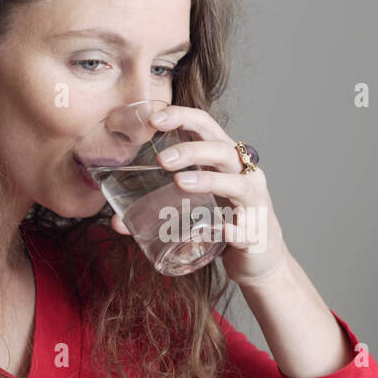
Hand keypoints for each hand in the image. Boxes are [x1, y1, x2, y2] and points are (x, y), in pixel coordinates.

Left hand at [108, 105, 289, 286]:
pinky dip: (235, 228)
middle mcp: (244, 175)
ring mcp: (254, 203)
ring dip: (208, 180)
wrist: (261, 261)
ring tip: (179, 183)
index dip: (182, 117)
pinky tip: (223, 229)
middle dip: (191, 149)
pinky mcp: (257, 233)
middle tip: (160, 160)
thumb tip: (115, 220)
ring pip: (237, 183)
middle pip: (221, 149)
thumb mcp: (193, 210)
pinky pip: (247, 228)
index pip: (205, 127)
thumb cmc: (224, 225)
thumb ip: (158, 210)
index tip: (153, 119)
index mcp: (225, 161)